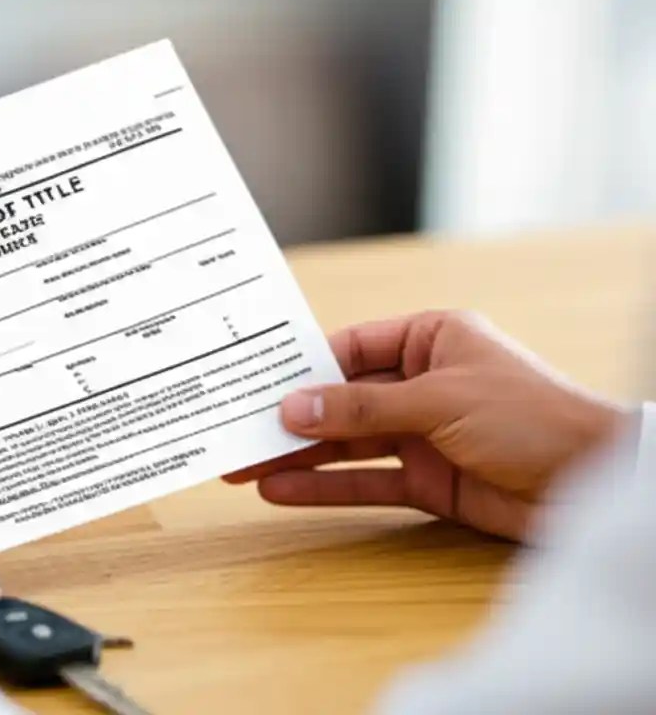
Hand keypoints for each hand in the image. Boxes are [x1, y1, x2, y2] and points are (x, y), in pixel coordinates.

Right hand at [224, 311, 622, 540]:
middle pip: (341, 399)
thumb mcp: (439, 399)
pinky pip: (364, 481)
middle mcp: (423, 383)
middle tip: (236, 432)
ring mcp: (424, 433)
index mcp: (433, 339)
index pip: (351, 347)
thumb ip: (361, 407)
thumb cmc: (533, 417)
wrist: (595, 482)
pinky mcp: (428, 480)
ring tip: (243, 468)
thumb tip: (293, 407)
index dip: (302, 367)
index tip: (254, 383)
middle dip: (290, 418)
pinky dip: (325, 487)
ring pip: (346, 443)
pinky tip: (282, 491)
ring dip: (297, 456)